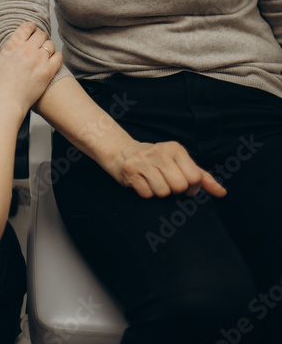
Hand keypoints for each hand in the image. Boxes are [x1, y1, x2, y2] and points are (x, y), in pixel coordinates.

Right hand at [0, 22, 61, 117]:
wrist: (5, 105)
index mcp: (13, 46)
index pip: (26, 28)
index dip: (30, 26)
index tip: (32, 28)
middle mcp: (27, 50)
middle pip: (40, 34)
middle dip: (39, 36)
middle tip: (38, 41)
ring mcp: (39, 60)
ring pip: (50, 44)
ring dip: (48, 46)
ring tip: (45, 51)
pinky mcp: (48, 72)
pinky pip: (58, 57)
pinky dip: (56, 56)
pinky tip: (52, 60)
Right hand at [105, 139, 226, 199]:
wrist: (122, 152)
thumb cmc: (156, 160)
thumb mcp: (179, 162)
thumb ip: (202, 177)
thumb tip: (222, 193)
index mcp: (176, 149)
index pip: (195, 178)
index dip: (191, 188)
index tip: (182, 183)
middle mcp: (161, 151)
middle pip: (180, 186)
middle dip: (174, 190)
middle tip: (165, 181)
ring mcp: (144, 160)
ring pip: (163, 192)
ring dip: (158, 192)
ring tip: (152, 181)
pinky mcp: (131, 171)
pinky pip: (147, 194)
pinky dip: (145, 193)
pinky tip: (141, 182)